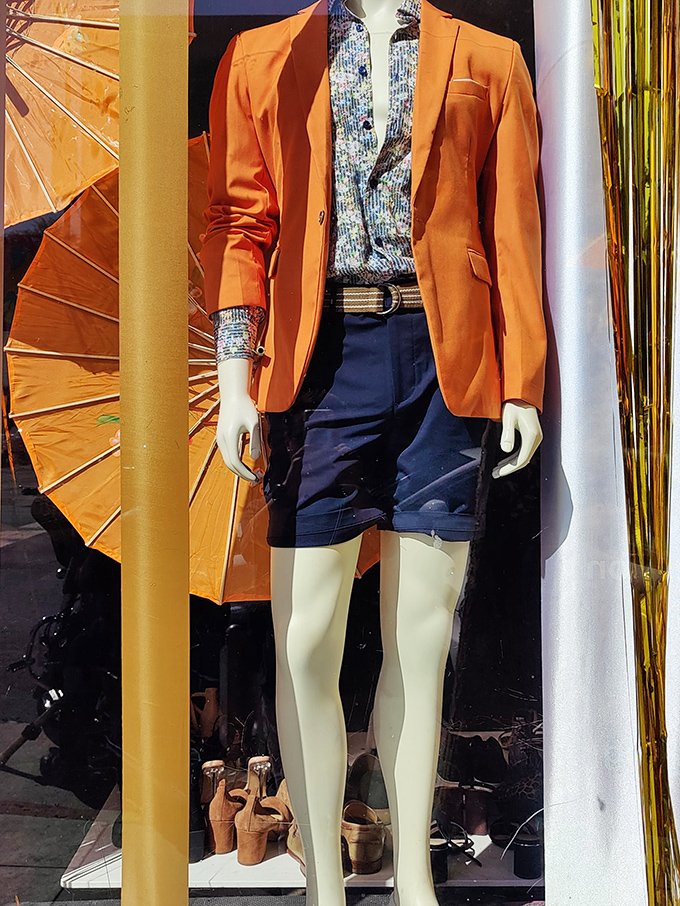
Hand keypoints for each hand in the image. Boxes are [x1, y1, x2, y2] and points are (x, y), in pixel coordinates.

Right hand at [215, 358, 261, 482]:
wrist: (232, 395)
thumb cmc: (245, 407)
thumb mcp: (254, 423)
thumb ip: (255, 441)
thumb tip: (255, 458)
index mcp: (229, 437)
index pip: (235, 462)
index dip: (245, 473)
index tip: (256, 477)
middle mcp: (222, 440)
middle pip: (230, 465)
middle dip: (242, 474)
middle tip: (255, 478)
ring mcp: (220, 439)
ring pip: (227, 460)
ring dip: (238, 469)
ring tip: (252, 473)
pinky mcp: (221, 437)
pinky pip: (227, 454)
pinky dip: (235, 462)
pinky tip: (245, 464)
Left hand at [492, 400, 541, 478]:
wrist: (523, 394)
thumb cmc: (514, 404)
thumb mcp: (508, 418)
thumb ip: (507, 434)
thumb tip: (506, 450)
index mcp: (532, 436)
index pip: (522, 459)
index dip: (510, 468)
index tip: (498, 473)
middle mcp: (536, 438)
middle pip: (523, 460)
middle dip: (509, 468)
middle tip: (495, 474)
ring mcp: (535, 437)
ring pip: (524, 457)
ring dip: (511, 464)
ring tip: (497, 469)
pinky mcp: (532, 436)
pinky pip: (524, 451)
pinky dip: (514, 457)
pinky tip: (504, 460)